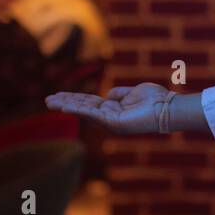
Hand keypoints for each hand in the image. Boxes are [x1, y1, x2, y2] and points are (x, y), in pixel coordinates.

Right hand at [45, 82, 171, 133]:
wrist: (167, 108)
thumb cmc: (155, 100)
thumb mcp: (134, 92)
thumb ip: (120, 94)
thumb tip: (108, 94)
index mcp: (113, 110)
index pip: (89, 103)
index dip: (75, 99)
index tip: (60, 95)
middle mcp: (109, 117)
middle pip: (83, 108)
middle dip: (65, 103)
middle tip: (47, 100)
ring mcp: (110, 121)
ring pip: (84, 111)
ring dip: (66, 106)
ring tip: (50, 102)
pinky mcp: (113, 122)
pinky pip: (92, 114)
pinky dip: (78, 109)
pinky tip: (65, 106)